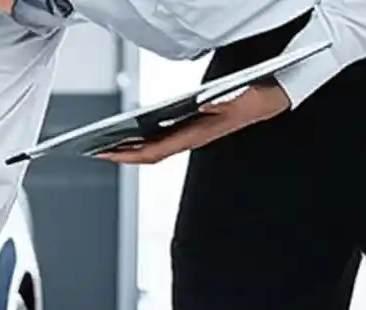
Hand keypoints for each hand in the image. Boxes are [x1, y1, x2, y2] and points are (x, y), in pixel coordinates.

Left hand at [96, 83, 291, 164]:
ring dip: (130, 149)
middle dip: (123, 155)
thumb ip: (221, 102)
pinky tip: (130, 135)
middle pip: (149, 154)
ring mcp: (189, 136)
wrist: (268, 99)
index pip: (156, 151)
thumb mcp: (238, 98)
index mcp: (196, 135)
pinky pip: (160, 139)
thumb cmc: (252, 98)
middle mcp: (189, 139)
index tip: (109, 153)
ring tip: (106, 145)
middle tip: (97, 152)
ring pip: (153, 148)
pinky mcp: (190, 129)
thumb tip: (201, 106)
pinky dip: (142, 140)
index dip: (131, 154)